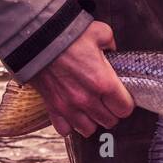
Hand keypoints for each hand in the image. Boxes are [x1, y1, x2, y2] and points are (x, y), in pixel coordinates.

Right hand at [31, 21, 133, 137]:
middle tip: (109, 102)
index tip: (123, 97)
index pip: (124, 108)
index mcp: (103, 82)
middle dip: (112, 112)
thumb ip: (111, 43)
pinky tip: (73, 113)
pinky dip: (70, 125)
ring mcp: (68, 106)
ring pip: (88, 129)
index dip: (126, 103)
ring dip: (93, 121)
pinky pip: (64, 129)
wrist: (35, 39)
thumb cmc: (67, 35)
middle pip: (109, 121)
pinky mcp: (52, 107)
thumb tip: (111, 50)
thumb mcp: (100, 32)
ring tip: (92, 110)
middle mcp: (87, 99)